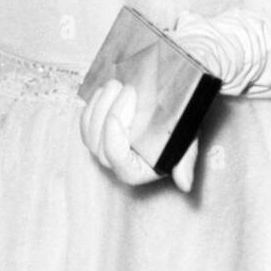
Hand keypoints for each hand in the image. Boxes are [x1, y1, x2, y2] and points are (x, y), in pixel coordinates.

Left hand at [80, 78, 197, 192]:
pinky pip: (84, 122)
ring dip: (100, 104)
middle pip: (100, 144)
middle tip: (128, 89)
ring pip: (89, 130)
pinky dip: (92, 104)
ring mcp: (102, 147)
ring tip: (117, 85)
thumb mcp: (186, 143)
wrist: (169, 112)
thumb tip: (185, 185)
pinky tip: (105, 91)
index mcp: (135, 170)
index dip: (113, 137)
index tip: (120, 111)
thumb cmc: (177, 129)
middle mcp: (116, 163)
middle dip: (110, 112)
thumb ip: (185, 163)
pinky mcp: (95, 132)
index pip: (116, 159)